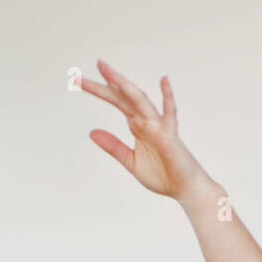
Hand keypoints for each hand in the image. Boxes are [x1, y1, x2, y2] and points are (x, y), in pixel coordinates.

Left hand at [81, 58, 214, 202]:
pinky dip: (167, 97)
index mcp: (137, 125)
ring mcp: (159, 126)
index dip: (98, 90)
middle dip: (104, 84)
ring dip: (123, 84)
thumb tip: (91, 132)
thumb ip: (113, 146)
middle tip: (82, 73)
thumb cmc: (163, 176)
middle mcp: (146, 120)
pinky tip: (163, 80)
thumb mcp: (131, 162)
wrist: (185, 190)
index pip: (116, 101)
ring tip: (105, 70)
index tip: (77, 81)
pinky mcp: (170, 136)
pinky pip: (170, 114)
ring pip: (139, 99)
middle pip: (122, 97)